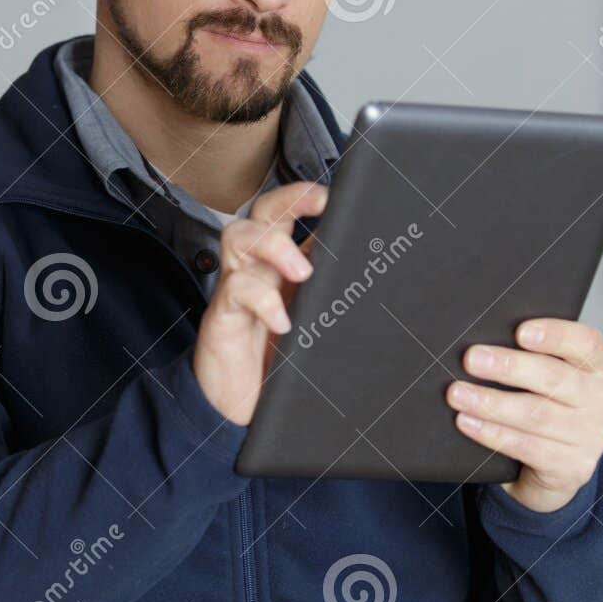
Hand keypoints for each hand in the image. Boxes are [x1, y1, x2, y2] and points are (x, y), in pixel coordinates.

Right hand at [192, 181, 326, 424]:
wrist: (238, 407)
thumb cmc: (278, 359)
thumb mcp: (314, 322)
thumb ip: (334, 295)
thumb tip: (380, 276)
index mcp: (283, 263)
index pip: (291, 213)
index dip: (308, 196)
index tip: (339, 194)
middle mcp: (259, 267)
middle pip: (264, 211)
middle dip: (290, 198)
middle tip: (320, 203)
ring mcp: (237, 288)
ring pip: (239, 237)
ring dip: (272, 244)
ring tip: (302, 272)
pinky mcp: (223, 317)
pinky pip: (236, 292)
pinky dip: (261, 301)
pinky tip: (282, 322)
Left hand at [444, 318, 602, 513]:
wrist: (552, 468)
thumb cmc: (544, 406)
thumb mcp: (546, 377)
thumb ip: (529, 355)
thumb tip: (484, 343)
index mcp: (599, 367)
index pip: (587, 343)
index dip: (555, 334)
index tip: (521, 331)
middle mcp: (601, 399)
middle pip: (554, 378)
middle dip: (508, 367)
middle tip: (472, 359)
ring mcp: (591, 436)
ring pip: (536, 414)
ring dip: (491, 403)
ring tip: (458, 394)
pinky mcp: (573, 466)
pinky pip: (527, 446)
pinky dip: (492, 433)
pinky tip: (468, 422)